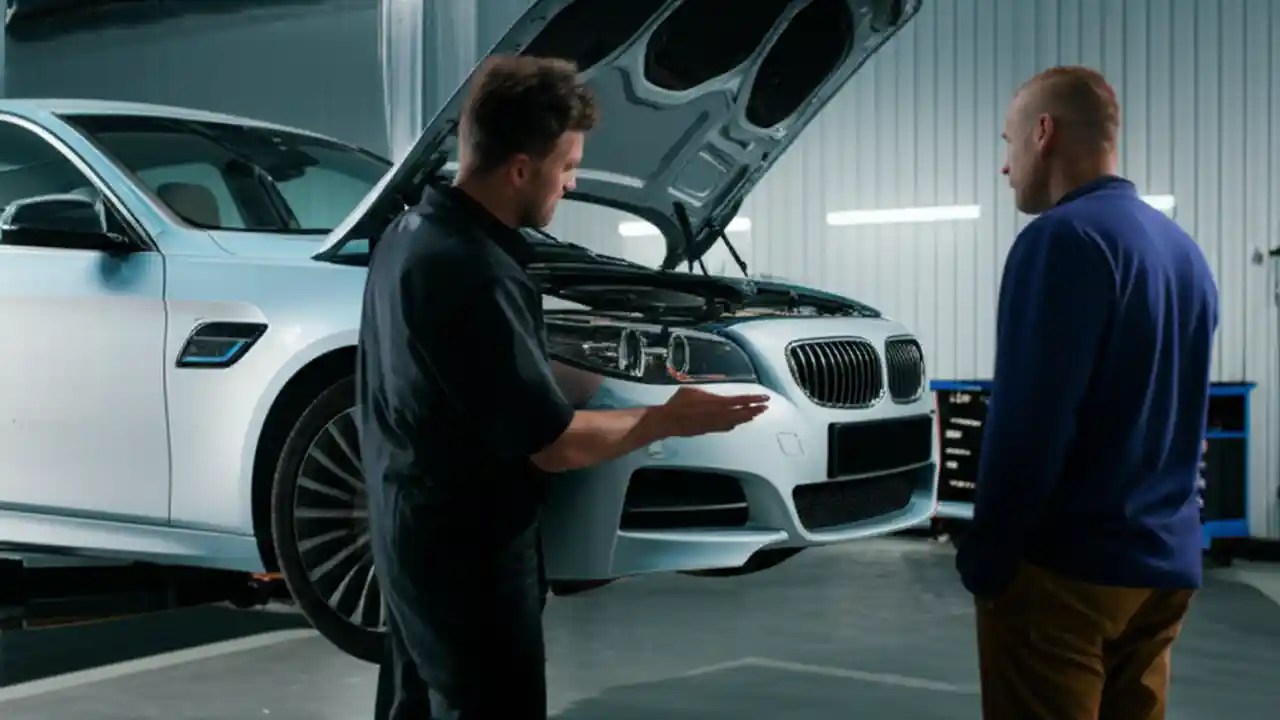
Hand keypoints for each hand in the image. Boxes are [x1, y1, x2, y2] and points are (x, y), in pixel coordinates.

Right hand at [644, 386, 769, 438]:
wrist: (669, 420)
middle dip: (755, 410)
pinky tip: (737, 423)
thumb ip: (706, 393)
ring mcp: (716, 424)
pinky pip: (726, 427)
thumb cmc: (679, 403)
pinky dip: (734, 424)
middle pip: (743, 413)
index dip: (754, 400)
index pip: (741, 401)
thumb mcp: (693, 390)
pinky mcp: (710, 430)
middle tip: (765, 408)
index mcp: (718, 402)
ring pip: (736, 421)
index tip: (765, 398)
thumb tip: (710, 395)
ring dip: (746, 418)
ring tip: (755, 414)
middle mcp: (720, 414)